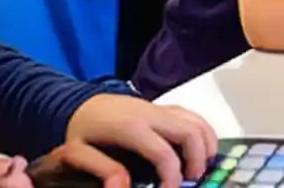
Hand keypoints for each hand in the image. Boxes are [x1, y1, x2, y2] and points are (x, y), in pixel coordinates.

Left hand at [64, 94, 216, 187]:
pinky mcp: (163, 107)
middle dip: (197, 160)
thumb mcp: (78, 153)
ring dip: (205, 145)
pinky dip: (203, 133)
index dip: (172, 176)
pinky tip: (199, 150)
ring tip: (198, 168)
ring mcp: (159, 108)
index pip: (163, 152)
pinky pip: (192, 116)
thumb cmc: (81, 130)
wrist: (80, 103)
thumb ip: (101, 169)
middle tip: (191, 181)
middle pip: (188, 133)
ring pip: (195, 121)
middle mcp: (150, 114)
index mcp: (130, 127)